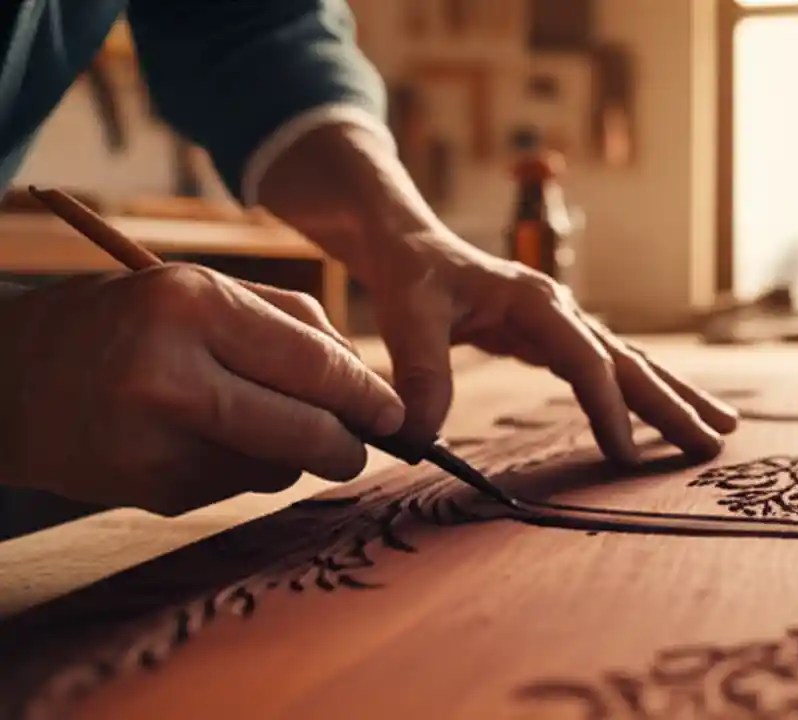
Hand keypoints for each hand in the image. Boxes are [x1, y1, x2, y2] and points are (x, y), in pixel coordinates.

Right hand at [0, 265, 402, 514]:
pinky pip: (234, 488)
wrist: (6, 378)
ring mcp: (156, 441)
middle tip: (359, 446)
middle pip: (307, 430)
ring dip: (289, 455)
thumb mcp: (200, 290)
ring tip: (242, 419)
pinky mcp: (147, 491)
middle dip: (347, 447)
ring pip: (277, 467)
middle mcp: (172, 374)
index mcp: (193, 305)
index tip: (395, 416)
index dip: (368, 398)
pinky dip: (239, 469)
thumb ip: (293, 326)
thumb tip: (368, 388)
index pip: (315, 364)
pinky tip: (196, 441)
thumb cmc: (122, 322)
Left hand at [252, 121, 737, 463]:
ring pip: (630, 364)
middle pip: (629, 361)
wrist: (410, 243)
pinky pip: (607, 372)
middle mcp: (562, 310)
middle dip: (673, 403)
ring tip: (720, 428)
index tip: (624, 455)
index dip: (606, 407)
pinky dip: (639, 396)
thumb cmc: (411, 274)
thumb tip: (421, 435)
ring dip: (672, 398)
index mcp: (536, 300)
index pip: (585, 361)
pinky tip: (665, 416)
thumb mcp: (406, 315)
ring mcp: (564, 323)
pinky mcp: (555, 339)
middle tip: (714, 443)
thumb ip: (419, 371)